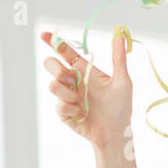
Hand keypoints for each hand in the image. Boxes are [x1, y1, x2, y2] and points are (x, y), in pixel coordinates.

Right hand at [41, 32, 132, 150]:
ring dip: (67, 93)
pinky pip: (59, 105)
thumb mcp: (122, 82)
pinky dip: (72, 109)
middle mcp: (73, 81)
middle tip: (70, 78)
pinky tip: (82, 113)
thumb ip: (118, 59)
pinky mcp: (63, 112)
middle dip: (56, 69)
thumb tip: (120, 36)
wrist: (116, 133)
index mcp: (84, 71)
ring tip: (81, 101)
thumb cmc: (121, 107)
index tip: (44, 34)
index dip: (54, 42)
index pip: (65, 53)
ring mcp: (66, 96)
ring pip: (52, 85)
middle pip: (51, 65)